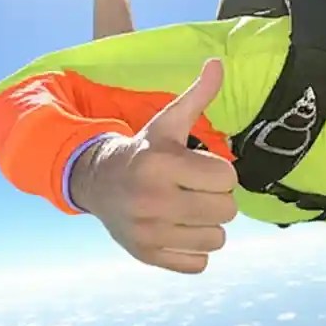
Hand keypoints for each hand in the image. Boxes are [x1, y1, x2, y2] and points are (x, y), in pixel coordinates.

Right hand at [70, 59, 237, 272]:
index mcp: (161, 163)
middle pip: (227, 211)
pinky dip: (195, 250)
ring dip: (208, 226)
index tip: (201, 168)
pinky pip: (199, 263)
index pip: (227, 178)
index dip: (220, 173)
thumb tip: (217, 62)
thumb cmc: (144, 150)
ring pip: (217, 239)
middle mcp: (152, 200)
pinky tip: (178, 231)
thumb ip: (197, 96)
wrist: (97, 182)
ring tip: (188, 211)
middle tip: (196, 190)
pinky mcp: (147, 256)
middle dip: (217, 199)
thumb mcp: (168, 122)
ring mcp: (149, 232)